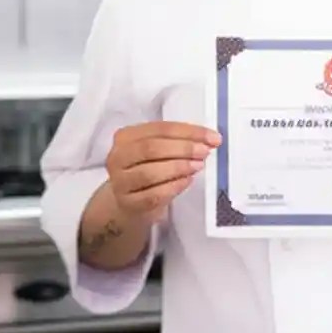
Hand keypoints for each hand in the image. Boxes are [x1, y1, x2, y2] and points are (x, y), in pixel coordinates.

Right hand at [106, 121, 221, 224]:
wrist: (129, 201)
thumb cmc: (147, 168)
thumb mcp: (157, 150)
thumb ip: (178, 141)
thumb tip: (209, 140)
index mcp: (126, 136)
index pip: (160, 128)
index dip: (189, 132)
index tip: (213, 137)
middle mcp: (118, 157)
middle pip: (151, 148)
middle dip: (183, 149)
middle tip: (204, 152)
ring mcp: (120, 182)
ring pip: (150, 172)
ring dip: (178, 168)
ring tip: (197, 166)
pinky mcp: (128, 203)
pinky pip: (152, 195)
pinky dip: (173, 187)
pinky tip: (187, 181)